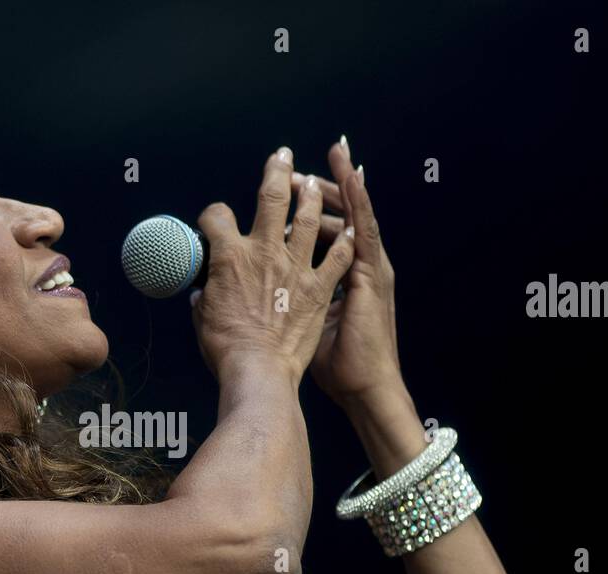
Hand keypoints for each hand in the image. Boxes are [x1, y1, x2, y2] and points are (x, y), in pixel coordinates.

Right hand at [190, 146, 354, 383]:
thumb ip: (206, 296)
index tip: (215, 219)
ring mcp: (295, 267)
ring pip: (308, 218)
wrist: (258, 370)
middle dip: (277, 170)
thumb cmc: (226, 349)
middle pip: (272, 197)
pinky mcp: (319, 288)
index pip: (217, 217)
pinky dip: (345, 242)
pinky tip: (350, 230)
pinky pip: (338, 258)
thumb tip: (203, 293)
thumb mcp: (203, 317)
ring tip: (314, 184)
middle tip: (283, 155)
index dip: (214, 214)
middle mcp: (264, 252)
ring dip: (313, 196)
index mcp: (230, 257)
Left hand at [288, 140, 402, 405]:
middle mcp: (357, 267)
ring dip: (343, 182)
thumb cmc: (335, 366)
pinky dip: (359, 200)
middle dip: (319, 189)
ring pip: (356, 213)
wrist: (364, 386)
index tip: (286, 195)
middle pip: (338, 216)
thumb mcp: (302, 327)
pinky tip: (352, 175)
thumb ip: (277, 307)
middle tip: (297, 165)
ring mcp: (367, 268)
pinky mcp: (372, 274)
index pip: (323, 235)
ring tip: (335, 152)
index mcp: (338, 278)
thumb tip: (235, 300)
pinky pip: (365, 229)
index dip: (305, 214)